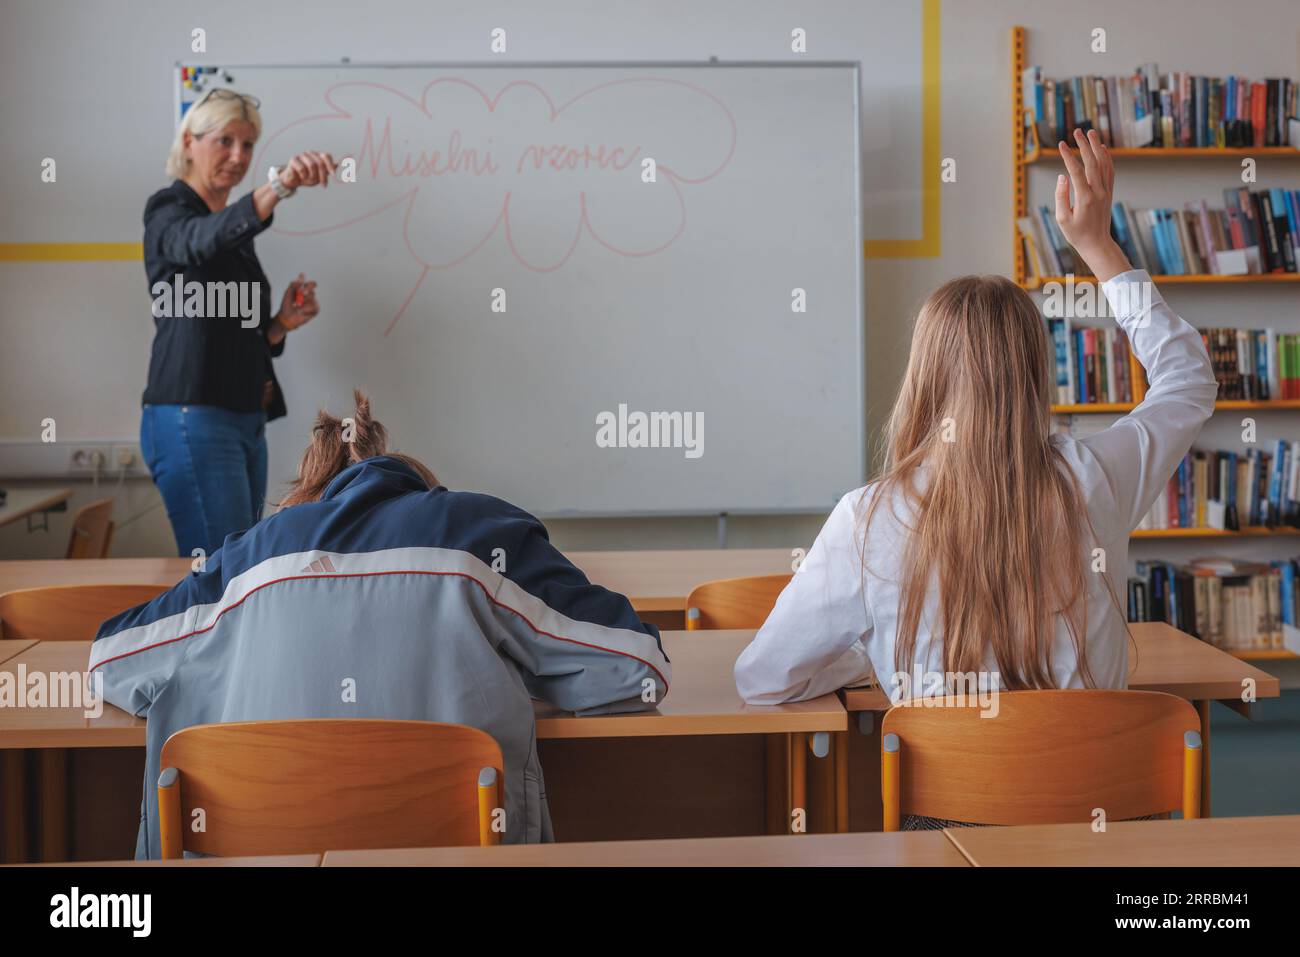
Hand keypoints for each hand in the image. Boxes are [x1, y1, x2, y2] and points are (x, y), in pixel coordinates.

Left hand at [277, 273, 318, 331]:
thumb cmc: (286, 305)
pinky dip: (306, 309)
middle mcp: (309, 294)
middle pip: (313, 288)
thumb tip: (302, 275)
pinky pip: (315, 307)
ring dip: (304, 302)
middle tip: (302, 293)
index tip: (305, 284)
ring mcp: (313, 302)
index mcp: (303, 289)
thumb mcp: (288, 292)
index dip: (310, 283)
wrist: (287, 317)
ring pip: (313, 297)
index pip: (310, 283)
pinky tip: (301, 311)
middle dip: (306, 290)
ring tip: (297, 306)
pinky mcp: (315, 309)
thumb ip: (294, 283)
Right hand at [278, 151, 336, 189]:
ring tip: (310, 180)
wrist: (293, 181)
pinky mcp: (293, 159)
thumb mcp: (320, 176)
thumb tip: (338, 164)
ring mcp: (301, 155)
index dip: (330, 165)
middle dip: (323, 176)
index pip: (326, 156)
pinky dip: (304, 176)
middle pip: (320, 163)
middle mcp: (310, 153)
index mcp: (318, 156)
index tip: (333, 175)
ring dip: (312, 176)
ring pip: (312, 165)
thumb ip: (328, 170)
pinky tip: (302, 178)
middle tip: (324, 185)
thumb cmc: (307, 177)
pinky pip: (302, 168)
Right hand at [1055, 129, 1130, 280]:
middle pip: (1092, 162)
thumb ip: (1061, 197)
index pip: (1076, 171)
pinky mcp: (1109, 192)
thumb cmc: (1076, 234)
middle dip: (1084, 145)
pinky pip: (1110, 170)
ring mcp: (1106, 191)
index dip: (1068, 156)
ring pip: (1103, 163)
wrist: (1097, 243)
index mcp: (1085, 198)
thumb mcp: (1062, 219)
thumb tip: (1062, 176)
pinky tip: (1102, 148)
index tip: (1061, 144)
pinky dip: (1107, 157)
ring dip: (1097, 147)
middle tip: (1077, 131)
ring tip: (1091, 133)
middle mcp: (1098, 192)